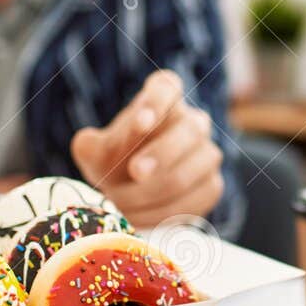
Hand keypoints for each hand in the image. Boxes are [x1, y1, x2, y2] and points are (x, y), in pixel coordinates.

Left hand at [70, 69, 224, 228]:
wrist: (127, 193)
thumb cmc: (110, 163)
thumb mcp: (93, 151)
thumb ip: (94, 146)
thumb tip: (98, 145)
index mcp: (162, 97)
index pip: (167, 88)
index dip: (157, 103)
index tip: (140, 123)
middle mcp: (191, 120)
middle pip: (189, 129)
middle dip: (162, 153)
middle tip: (136, 172)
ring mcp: (207, 152)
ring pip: (195, 166)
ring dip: (157, 189)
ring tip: (124, 204)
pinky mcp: (212, 185)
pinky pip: (198, 196)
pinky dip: (166, 210)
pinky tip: (140, 217)